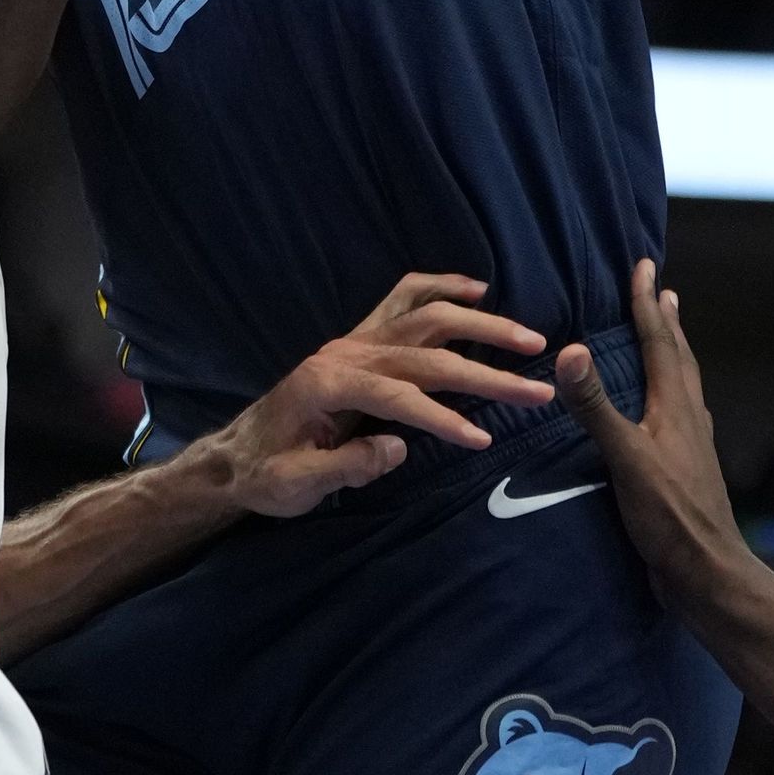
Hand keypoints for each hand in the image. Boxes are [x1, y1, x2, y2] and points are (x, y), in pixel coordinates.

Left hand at [214, 273, 552, 512]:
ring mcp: (353, 340)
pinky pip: (404, 300)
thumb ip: (345, 467)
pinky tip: (477, 291)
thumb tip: (400, 447)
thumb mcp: (295, 485)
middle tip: (536, 392)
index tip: (483, 438)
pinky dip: (442, 289)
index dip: (442, 417)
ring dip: (481, 325)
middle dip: (486, 371)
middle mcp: (344, 352)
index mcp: (327, 384)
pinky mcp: (359, 340)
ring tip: (529, 339)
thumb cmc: (265, 475)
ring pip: (426, 317)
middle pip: (427, 352)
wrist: (236, 455)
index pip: (398, 397)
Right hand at [556, 261, 745, 605]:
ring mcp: (690, 445)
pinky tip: (659, 409)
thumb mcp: (625, 458)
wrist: (707, 573)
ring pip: (681, 385)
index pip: (660, 342)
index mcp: (675, 407)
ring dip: (670, 354)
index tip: (643, 265)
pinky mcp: (684, 470)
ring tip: (665, 335)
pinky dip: (664, 392)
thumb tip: (570, 351)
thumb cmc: (670, 515)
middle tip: (661, 289)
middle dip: (666, 321)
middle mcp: (687, 418)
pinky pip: (675, 413)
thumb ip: (597, 407)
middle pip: (678, 357)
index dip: (647, 304)